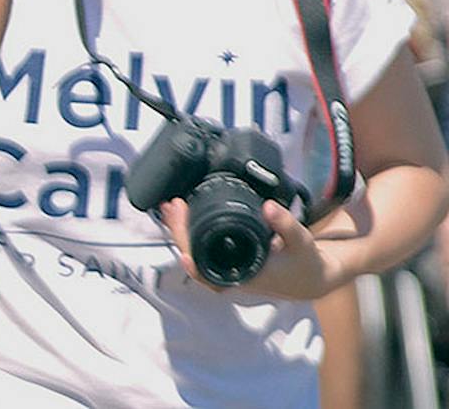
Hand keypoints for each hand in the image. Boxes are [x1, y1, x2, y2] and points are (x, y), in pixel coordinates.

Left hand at [161, 198, 334, 300]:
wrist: (311, 277)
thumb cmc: (306, 262)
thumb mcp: (301, 241)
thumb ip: (286, 224)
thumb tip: (268, 207)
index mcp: (248, 276)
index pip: (212, 272)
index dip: (193, 263)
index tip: (181, 249)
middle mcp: (234, 277)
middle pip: (196, 260)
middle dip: (180, 234)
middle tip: (174, 206)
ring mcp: (229, 271)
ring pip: (196, 255)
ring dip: (182, 233)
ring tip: (172, 208)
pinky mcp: (228, 262)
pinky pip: (203, 250)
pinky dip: (191, 235)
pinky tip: (184, 217)